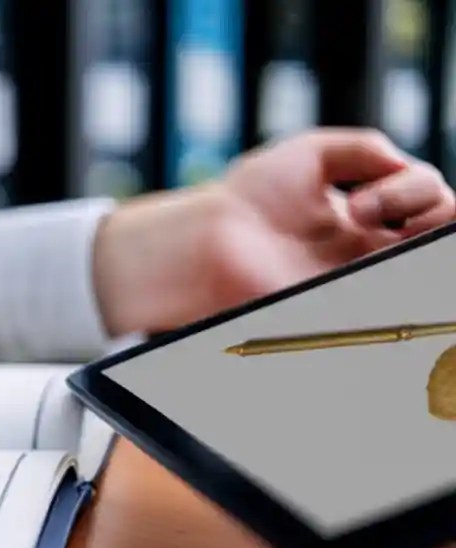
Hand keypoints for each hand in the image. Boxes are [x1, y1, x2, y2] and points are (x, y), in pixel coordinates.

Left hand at [93, 128, 455, 334]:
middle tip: (370, 217)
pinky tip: (366, 259)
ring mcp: (358, 280)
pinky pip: (389, 306)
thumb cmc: (248, 198)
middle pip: (440, 234)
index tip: (365, 204)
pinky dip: (393, 278)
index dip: (420, 196)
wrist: (205, 240)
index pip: (432, 205)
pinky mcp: (341, 307)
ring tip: (367, 234)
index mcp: (370, 218)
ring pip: (425, 271)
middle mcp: (371, 251)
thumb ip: (366, 149)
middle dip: (436, 216)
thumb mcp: (312, 154)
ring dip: (420, 245)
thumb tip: (403, 164)